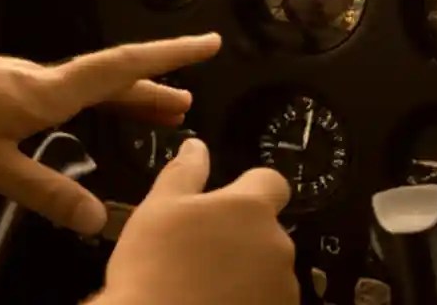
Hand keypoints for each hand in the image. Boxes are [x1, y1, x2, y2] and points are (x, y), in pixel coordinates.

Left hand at [0, 34, 220, 234]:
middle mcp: (39, 76)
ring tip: (154, 110)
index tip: (207, 43)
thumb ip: (45, 192)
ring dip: (124, 94)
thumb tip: (97, 219)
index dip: (168, 58)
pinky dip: (92, 98)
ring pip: (86, 82)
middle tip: (189, 100)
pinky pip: (62, 87)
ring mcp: (18, 76)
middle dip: (154, 85)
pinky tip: (82, 114)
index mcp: (46, 91)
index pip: (120, 69)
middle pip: (110, 76)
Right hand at [95, 139, 297, 304]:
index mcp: (250, 209)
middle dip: (242, 237)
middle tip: (201, 253)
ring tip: (206, 286)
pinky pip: (268, 300)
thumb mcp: (157, 210)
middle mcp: (277, 244)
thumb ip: (184, 173)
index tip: (224, 206)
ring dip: (248, 272)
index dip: (250, 190)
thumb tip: (197, 146)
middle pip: (267, 230)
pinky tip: (216, 304)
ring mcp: (283, 287)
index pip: (272, 182)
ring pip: (268, 269)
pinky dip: (250, 301)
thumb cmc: (153, 265)